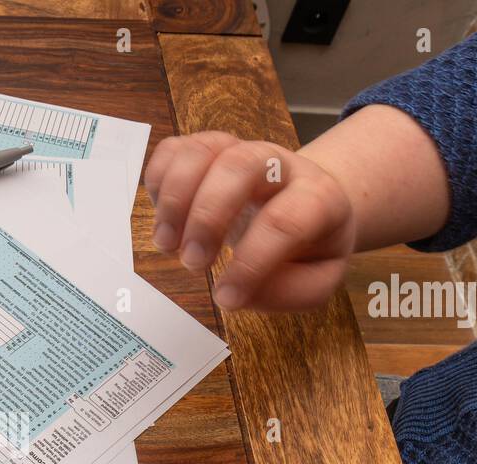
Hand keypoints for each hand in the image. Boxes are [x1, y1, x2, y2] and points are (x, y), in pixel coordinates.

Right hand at [144, 133, 355, 311]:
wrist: (304, 202)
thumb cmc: (308, 245)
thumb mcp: (318, 278)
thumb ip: (289, 292)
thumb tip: (239, 294)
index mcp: (317, 196)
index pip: (284, 221)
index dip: (251, 263)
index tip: (226, 299)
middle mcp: (278, 163)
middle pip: (240, 165)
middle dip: (207, 217)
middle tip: (193, 264)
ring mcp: (239, 150)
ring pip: (202, 150)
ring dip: (174, 199)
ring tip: (167, 245)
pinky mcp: (206, 151)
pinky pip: (174, 150)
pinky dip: (158, 183)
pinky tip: (163, 220)